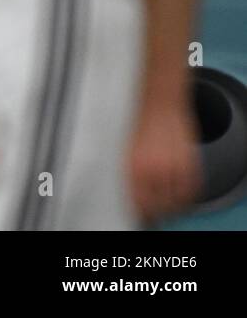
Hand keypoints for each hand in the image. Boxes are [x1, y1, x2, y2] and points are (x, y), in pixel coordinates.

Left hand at [129, 99, 200, 222]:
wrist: (158, 100)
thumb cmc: (139, 122)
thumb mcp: (125, 149)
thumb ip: (129, 172)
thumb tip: (131, 194)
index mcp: (132, 167)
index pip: (138, 203)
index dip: (140, 213)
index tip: (140, 216)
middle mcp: (153, 169)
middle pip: (158, 207)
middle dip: (157, 213)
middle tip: (155, 215)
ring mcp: (173, 166)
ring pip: (177, 202)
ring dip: (173, 208)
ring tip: (168, 208)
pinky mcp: (190, 162)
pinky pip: (192, 190)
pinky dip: (187, 198)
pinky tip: (181, 197)